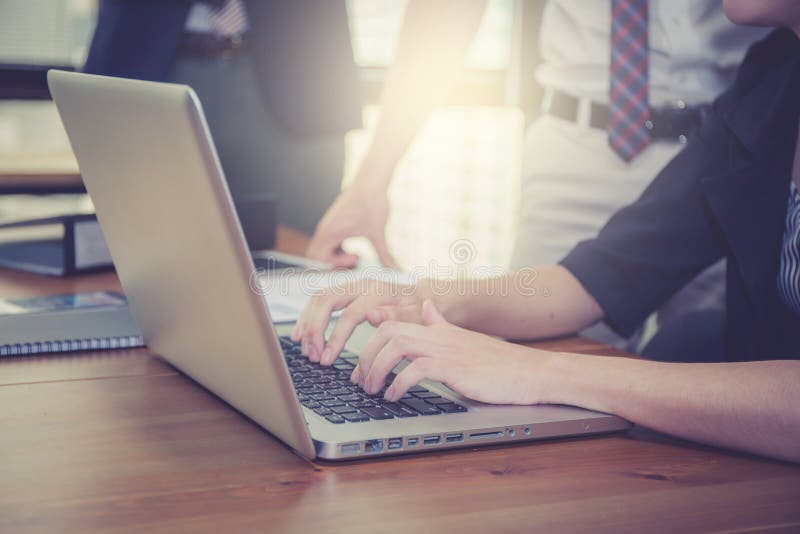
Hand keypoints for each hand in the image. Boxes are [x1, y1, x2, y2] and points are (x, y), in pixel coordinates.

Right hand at [292, 278, 426, 364]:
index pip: (349, 314)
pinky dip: (309, 316)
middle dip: (315, 330)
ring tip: (306, 350)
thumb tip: (372, 316)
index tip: (327, 360)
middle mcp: (360, 284)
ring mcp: (351, 285)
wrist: (421, 295)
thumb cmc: (418, 309)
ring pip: (319, 298)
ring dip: (308, 324)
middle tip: (313, 355)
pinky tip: (303, 334)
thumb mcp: (414, 316)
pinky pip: (320, 299)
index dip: (335, 338)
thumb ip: (394, 317)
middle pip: (326, 301)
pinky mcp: (345, 289)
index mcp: (377, 291)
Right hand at [306, 186, 395, 267]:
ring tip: (357, 256)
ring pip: (323, 250)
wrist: (371, 181)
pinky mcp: (334, 223)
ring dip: (336, 258)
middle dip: (333, 264)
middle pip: (316, 257)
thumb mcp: (377, 233)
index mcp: (329, 234)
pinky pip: (329, 243)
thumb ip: (384, 255)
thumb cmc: (372, 204)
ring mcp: (328, 226)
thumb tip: (394, 269)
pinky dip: (339, 250)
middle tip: (353, 262)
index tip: (355, 259)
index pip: (318, 260)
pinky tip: (356, 250)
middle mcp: (324, 230)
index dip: (335, 265)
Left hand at [354, 299, 554, 404]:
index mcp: (438, 330)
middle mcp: (439, 335)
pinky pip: (417, 369)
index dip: (370, 344)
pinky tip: (394, 397)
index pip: (393, 324)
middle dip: (366, 356)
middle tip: (360, 381)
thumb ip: (441, 324)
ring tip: (372, 390)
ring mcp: (447, 350)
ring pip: (397, 346)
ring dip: (377, 369)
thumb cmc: (501, 363)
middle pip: (388, 332)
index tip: (362, 368)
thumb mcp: (464, 338)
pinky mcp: (455, 368)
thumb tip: (427, 308)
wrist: (532, 372)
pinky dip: (398, 384)